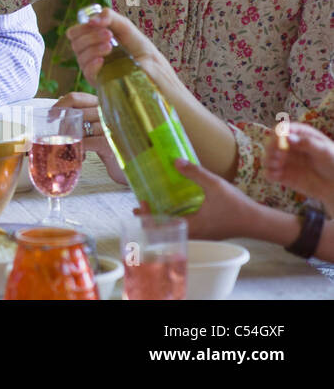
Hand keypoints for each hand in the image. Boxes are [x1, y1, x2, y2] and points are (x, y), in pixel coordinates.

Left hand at [54, 91, 126, 185]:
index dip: (60, 104)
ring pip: (78, 128)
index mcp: (104, 104)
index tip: (50, 115)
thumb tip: (60, 101)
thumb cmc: (114, 145)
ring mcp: (110, 127)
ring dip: (71, 140)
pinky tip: (81, 155)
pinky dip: (78, 149)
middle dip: (63, 127)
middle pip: (74, 113)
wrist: (133, 166)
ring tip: (73, 149)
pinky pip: (84, 142)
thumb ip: (84, 114)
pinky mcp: (110, 143)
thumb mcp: (98, 126)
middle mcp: (108, 112)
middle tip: (61, 138)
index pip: (76, 97)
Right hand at [65, 7, 177, 92]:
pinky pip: (86, 71)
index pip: (76, 32)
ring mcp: (96, 69)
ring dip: (92, 47)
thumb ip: (113, 19)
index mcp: (98, 42)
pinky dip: (92, 63)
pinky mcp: (101, 83)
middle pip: (75, 41)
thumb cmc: (147, 56)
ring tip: (110, 47)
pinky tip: (103, 60)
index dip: (83, 25)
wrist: (161, 81)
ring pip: (79, 54)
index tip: (98, 23)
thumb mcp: (130, 31)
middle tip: (108, 35)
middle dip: (89, 35)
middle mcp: (94, 55)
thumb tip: (94, 18)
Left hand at [135, 159, 257, 240]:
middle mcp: (194, 234)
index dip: (147, 216)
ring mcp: (200, 235)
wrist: (257, 222)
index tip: (140, 203)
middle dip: (149, 218)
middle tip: (139, 205)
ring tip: (151, 207)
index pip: (162, 226)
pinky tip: (172, 208)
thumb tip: (175, 161)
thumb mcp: (215, 185)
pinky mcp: (205, 232)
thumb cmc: (237, 206)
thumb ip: (195, 173)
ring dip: (161, 219)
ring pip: (174, 229)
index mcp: (193, 226)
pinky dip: (173, 219)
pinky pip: (183, 228)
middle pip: (164, 230)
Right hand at [266, 122, 333, 209]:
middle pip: (271, 142)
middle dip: (271, 147)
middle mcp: (289, 146)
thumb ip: (307, 143)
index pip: (283, 129)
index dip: (278, 133)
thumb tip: (287, 137)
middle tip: (280, 155)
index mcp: (299, 135)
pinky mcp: (282, 175)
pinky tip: (278, 176)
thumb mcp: (325, 151)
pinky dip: (269, 173)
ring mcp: (284, 161)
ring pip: (267, 156)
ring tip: (278, 165)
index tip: (279, 140)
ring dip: (268, 160)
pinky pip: (268, 173)